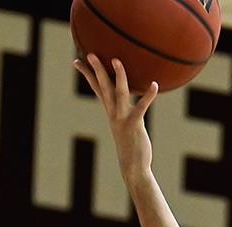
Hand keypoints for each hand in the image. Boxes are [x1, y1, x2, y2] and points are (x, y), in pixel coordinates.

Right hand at [74, 54, 157, 179]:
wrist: (133, 167)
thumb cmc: (132, 147)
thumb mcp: (126, 127)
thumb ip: (126, 114)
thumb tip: (128, 106)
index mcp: (110, 112)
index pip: (97, 89)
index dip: (87, 74)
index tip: (77, 61)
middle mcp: (113, 113)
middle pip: (103, 87)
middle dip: (96, 69)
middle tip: (90, 53)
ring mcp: (123, 118)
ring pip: (119, 92)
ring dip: (118, 76)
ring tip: (116, 60)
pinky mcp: (134, 124)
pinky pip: (142, 107)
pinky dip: (148, 95)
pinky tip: (154, 84)